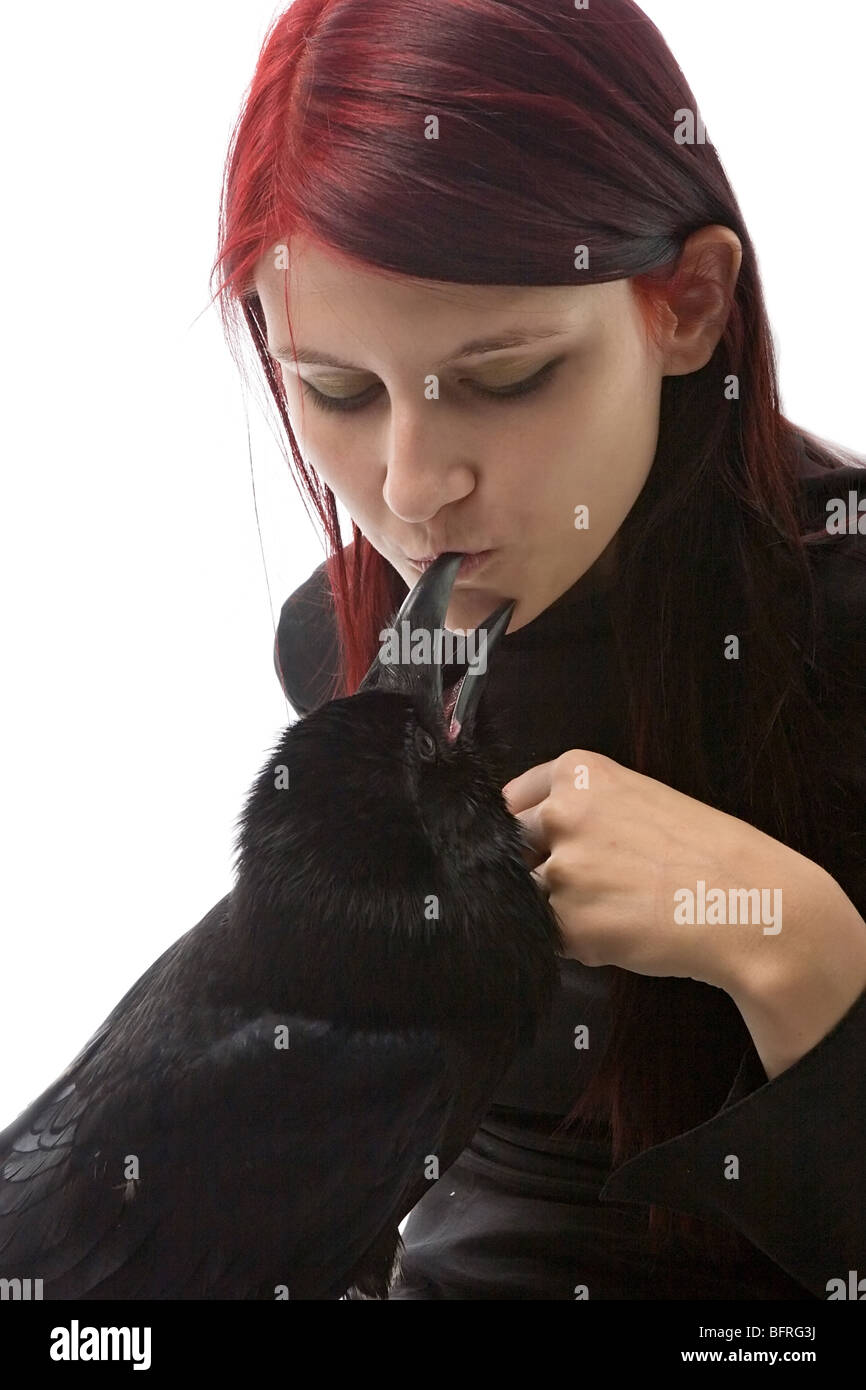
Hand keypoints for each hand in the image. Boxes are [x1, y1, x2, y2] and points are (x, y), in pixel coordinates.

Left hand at [502, 749, 829, 999]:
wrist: (750, 904)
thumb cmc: (708, 854)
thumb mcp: (641, 799)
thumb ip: (584, 807)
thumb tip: (529, 832)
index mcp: (579, 773)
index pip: (514, 799)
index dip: (526, 828)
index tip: (538, 844)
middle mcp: (563, 814)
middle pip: (511, 846)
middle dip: (536, 866)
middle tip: (589, 883)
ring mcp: (563, 870)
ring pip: (528, 894)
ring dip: (558, 907)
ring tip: (616, 910)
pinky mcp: (569, 925)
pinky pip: (551, 936)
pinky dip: (577, 941)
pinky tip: (622, 932)